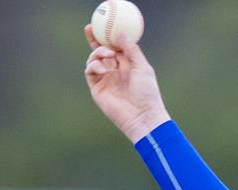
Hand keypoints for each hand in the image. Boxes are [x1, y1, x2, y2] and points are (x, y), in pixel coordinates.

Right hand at [83, 25, 169, 141]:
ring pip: (93, 59)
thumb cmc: (147, 93)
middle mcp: (114, 71)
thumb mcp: (143, 67)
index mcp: (127, 65)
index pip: (114, 47)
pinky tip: (104, 68)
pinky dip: (94, 65)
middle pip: (100, 52)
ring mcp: (105, 79)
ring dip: (98, 53)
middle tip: (90, 30)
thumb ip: (132, 51)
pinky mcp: (97, 88)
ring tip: (107, 56)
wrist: (142, 116)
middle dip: (94, 40)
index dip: (107, 37)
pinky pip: (90, 71)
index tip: (103, 25)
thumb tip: (121, 34)